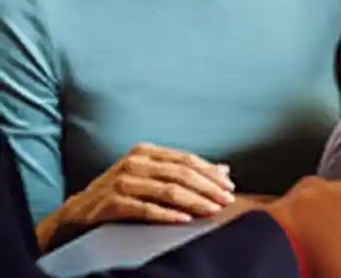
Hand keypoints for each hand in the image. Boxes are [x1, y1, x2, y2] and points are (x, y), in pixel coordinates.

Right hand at [40, 143, 235, 249]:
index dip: (210, 173)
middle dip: (208, 188)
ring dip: (194, 201)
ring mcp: (121, 181)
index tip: (229, 186)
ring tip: (212, 210)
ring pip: (167, 190)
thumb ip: (184, 171)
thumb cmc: (122, 192)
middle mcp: (134, 162)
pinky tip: (184, 220)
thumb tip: (224, 169)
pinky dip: (168, 215)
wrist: (80, 210)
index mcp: (146, 151)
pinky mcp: (112, 202)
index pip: (187, 160)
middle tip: (226, 200)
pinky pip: (146, 209)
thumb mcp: (153, 176)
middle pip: (181, 174)